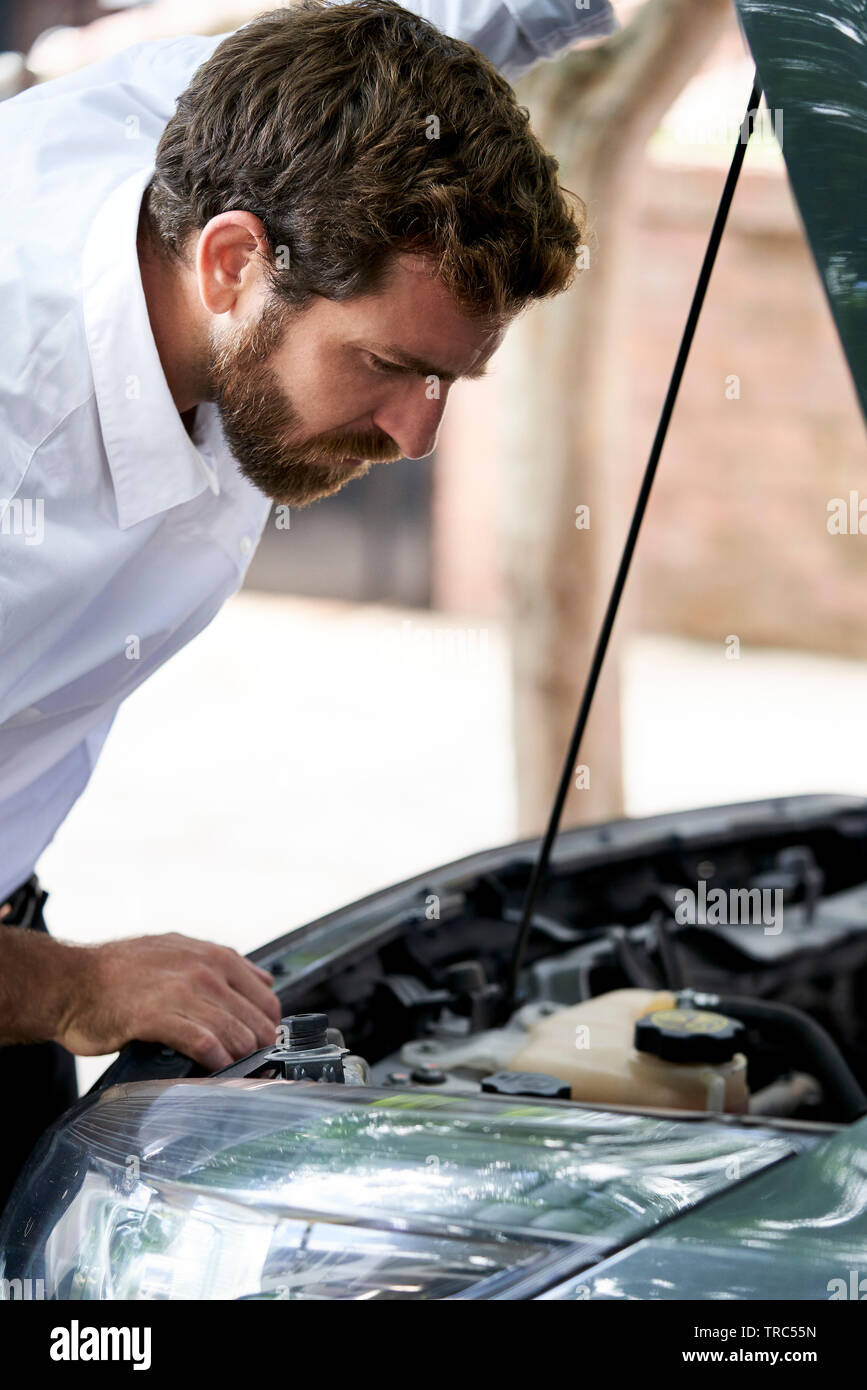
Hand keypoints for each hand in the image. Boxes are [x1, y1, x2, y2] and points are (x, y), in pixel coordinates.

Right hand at [55, 932, 281, 1070]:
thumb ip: (220, 965)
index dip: (267, 1025)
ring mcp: (181, 991)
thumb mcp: (177, 951)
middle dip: (259, 1047)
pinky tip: (215, 1069)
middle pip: (255, 1017)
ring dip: (240, 1057)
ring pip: (234, 1032)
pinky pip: (203, 1042)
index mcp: (212, 955)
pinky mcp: (157, 1015)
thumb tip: (262, 979)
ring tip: (237, 1072)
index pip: (264, 996)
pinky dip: (216, 1060)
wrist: (70, 981)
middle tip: (254, 1067)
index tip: (263, 1044)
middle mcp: (203, 969)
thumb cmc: (120, 972)